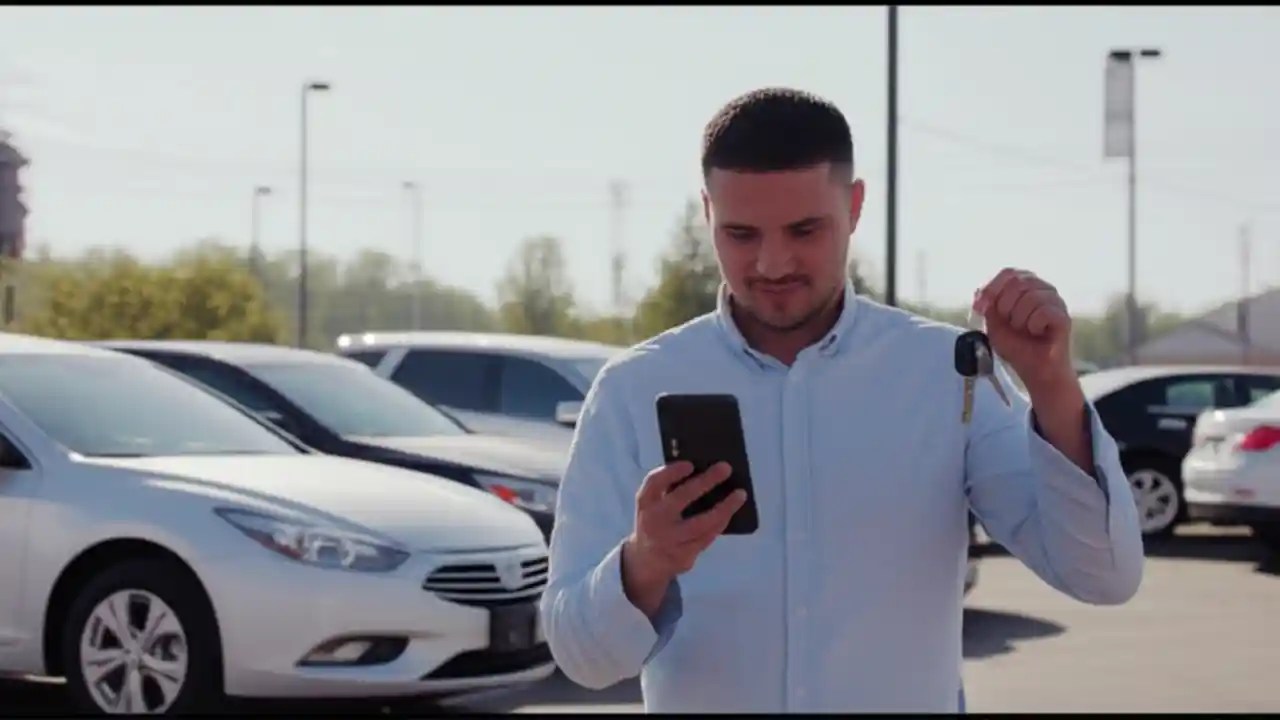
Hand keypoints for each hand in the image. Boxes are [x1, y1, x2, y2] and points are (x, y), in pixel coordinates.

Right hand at [620, 461, 746, 615]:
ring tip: (740, 494)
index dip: (671, 472)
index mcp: (645, 503)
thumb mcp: (654, 505)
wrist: (646, 560)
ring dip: (724, 508)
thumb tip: (704, 470)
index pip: (654, 483)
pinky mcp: (683, 556)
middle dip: (705, 482)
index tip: (690, 464)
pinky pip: (707, 538)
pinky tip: (731, 513)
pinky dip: (720, 524)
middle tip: (726, 468)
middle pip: (680, 498)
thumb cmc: (656, 521)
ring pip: (701, 523)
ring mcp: (668, 541)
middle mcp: (654, 521)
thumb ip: (670, 489)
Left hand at [973, 268, 1074, 392]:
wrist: (1033, 370)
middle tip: (1010, 324)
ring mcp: (1056, 301)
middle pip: (1018, 282)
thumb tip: (980, 291)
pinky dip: (1034, 326)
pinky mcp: (1064, 316)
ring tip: (1025, 331)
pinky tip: (1037, 333)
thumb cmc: (1016, 345)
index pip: (1009, 272)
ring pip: (1031, 297)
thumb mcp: (993, 322)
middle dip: (1005, 306)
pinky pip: (1043, 311)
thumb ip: (987, 304)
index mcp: (1025, 287)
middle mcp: (1043, 289)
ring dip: (1019, 320)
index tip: (980, 307)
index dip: (992, 287)